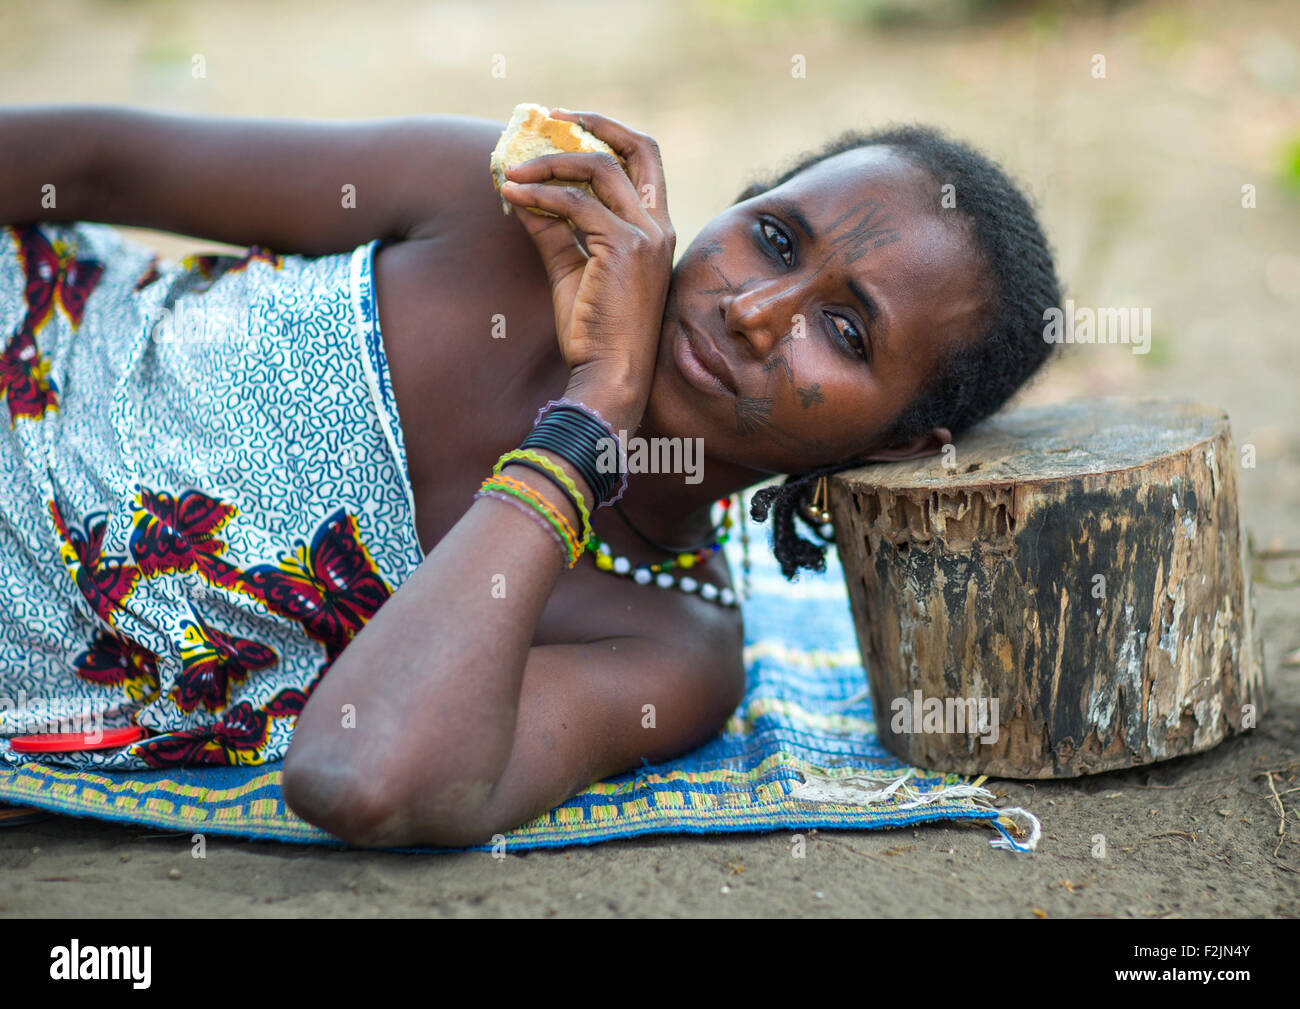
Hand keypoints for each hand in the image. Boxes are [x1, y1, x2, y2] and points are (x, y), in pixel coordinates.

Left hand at [499, 110, 674, 419]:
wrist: (607, 377)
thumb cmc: (592, 333)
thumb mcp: (569, 270)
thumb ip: (551, 228)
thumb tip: (521, 190)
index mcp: (656, 231)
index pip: (643, 163)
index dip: (609, 136)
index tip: (568, 125)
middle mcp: (659, 227)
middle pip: (637, 148)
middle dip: (594, 123)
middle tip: (548, 117)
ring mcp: (646, 236)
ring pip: (598, 168)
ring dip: (549, 162)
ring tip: (512, 171)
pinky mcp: (624, 248)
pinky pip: (575, 204)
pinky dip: (540, 193)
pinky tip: (513, 195)